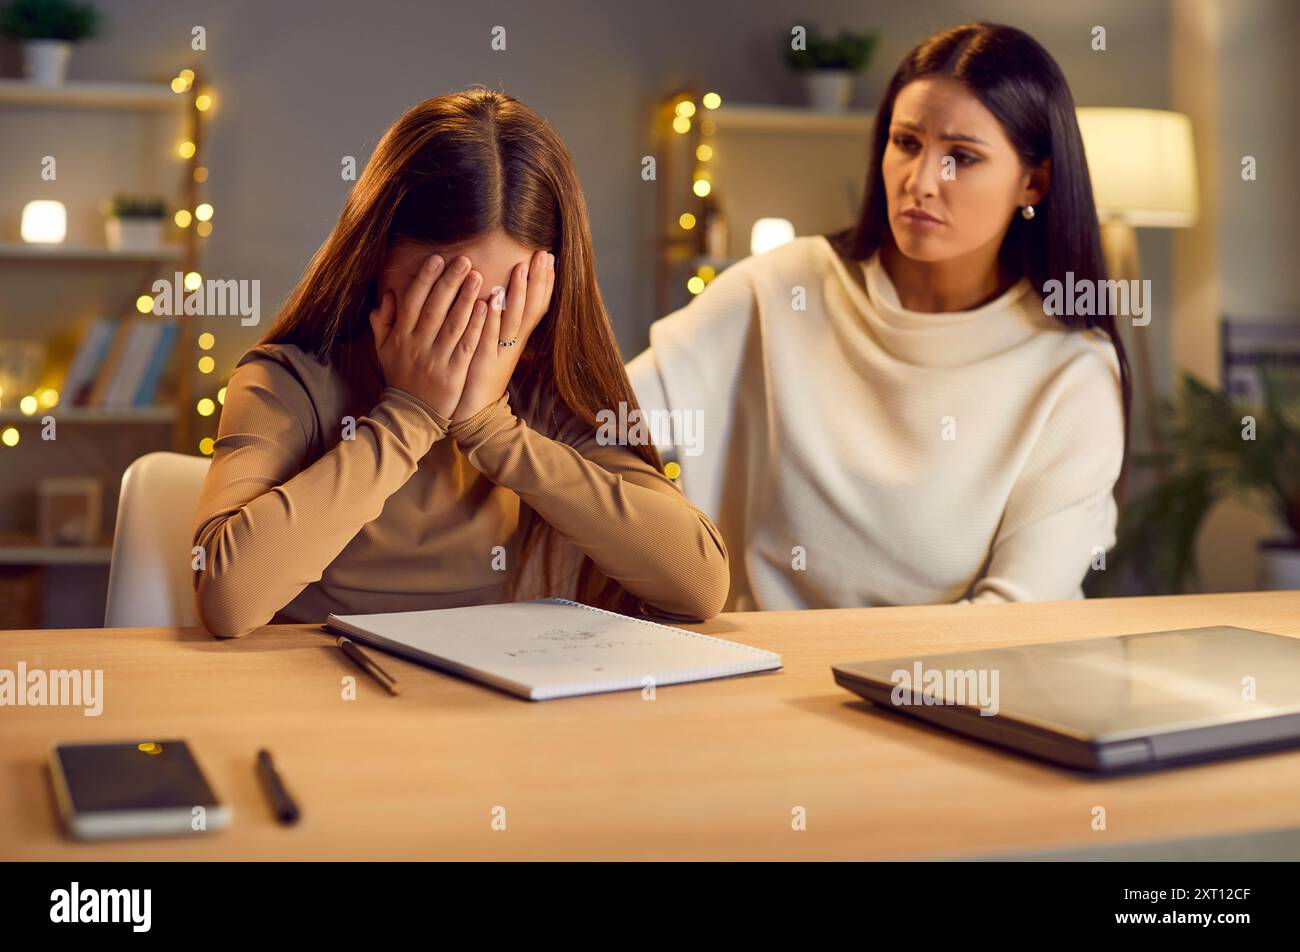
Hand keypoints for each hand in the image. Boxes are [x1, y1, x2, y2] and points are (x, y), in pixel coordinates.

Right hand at [369, 254, 487, 419]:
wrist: (411, 414)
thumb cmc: (400, 378)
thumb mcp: (384, 351)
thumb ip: (383, 323)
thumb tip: (387, 296)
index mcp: (401, 337)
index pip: (412, 301)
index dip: (425, 279)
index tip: (437, 259)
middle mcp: (417, 345)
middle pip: (434, 308)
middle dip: (449, 282)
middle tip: (464, 260)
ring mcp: (436, 359)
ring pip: (453, 324)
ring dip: (466, 299)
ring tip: (478, 277)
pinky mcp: (453, 373)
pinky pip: (466, 345)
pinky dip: (476, 326)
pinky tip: (487, 308)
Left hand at [452, 249, 554, 422]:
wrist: (475, 413)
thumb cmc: (481, 375)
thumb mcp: (495, 345)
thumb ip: (499, 321)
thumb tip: (500, 293)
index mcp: (517, 337)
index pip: (537, 304)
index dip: (544, 281)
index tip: (547, 256)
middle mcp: (513, 343)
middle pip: (532, 308)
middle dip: (538, 280)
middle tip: (543, 254)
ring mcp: (500, 353)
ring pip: (513, 319)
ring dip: (517, 294)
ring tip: (520, 269)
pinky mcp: (483, 363)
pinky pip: (489, 338)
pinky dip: (491, 319)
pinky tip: (491, 300)